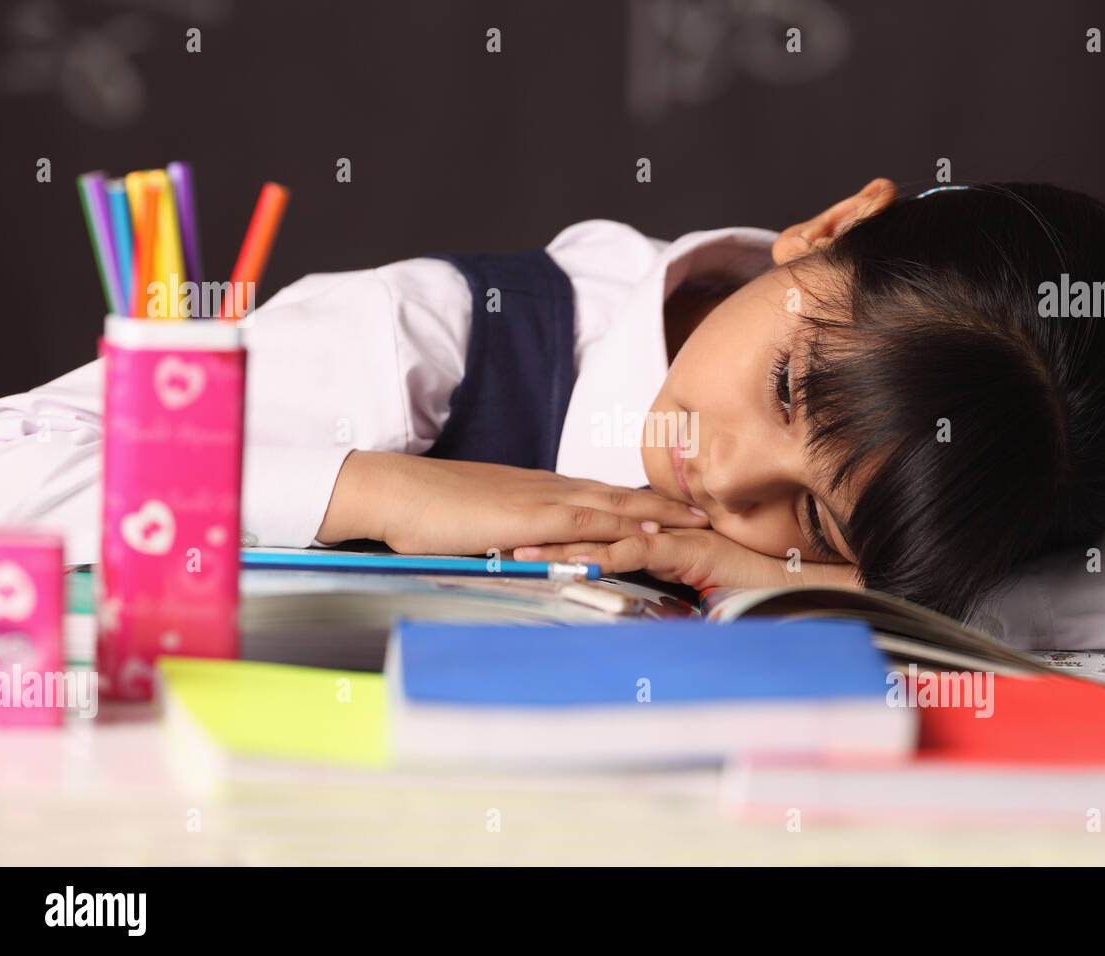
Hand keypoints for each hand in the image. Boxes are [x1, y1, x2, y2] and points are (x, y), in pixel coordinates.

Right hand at [317, 450, 709, 554]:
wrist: (394, 491)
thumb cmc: (429, 510)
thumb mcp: (482, 523)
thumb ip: (512, 533)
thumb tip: (528, 549)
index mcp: (539, 490)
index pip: (602, 495)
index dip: (641, 502)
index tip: (674, 510)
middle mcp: (549, 488)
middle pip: (621, 495)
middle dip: (667, 505)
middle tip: (709, 511)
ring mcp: (543, 499)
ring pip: (614, 505)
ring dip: (659, 514)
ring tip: (697, 522)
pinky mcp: (531, 516)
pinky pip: (588, 522)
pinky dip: (624, 528)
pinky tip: (650, 535)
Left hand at [515, 527, 859, 591]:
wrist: (790, 584)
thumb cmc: (739, 586)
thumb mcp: (678, 586)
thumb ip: (648, 582)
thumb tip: (617, 592)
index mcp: (648, 533)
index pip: (589, 528)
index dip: (548, 531)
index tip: (504, 536)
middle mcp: (655, 528)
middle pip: (586, 526)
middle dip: (540, 532)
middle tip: (493, 537)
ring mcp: (669, 535)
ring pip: (604, 535)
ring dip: (559, 545)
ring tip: (516, 552)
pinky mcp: (685, 550)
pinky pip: (639, 552)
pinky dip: (605, 558)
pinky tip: (575, 564)